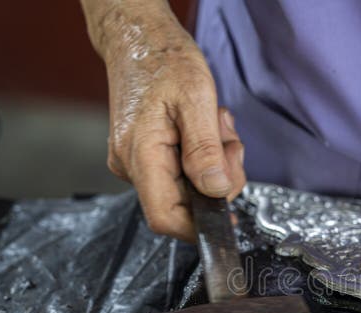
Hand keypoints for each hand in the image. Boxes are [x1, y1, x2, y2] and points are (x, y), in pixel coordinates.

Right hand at [87, 2, 245, 240]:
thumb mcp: (195, 100)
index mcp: (140, 155)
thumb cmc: (163, 60)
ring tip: (217, 126)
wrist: (140, 38)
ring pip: (190, 186)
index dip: (199, 226)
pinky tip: (207, 127)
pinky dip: (205, 154)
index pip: (165, 217)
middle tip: (228, 144)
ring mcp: (139, 161)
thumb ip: (205, 151)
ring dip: (216, 162)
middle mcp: (132, 165)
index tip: (227, 217)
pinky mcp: (149, 156)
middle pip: (185, 203)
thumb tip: (216, 190)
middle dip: (219, 180)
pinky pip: (185, 171)